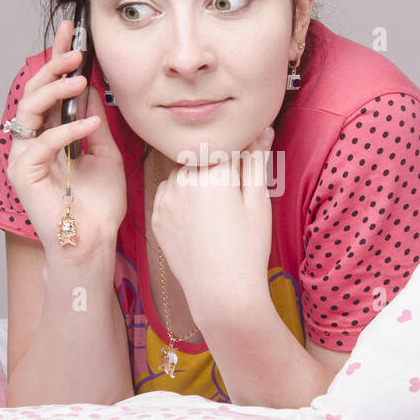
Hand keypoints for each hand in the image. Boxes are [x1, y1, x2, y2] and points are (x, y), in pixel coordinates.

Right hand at [4, 19, 127, 265]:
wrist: (94, 241)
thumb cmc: (99, 203)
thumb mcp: (107, 152)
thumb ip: (96, 121)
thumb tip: (92, 87)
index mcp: (50, 132)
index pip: (50, 88)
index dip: (58, 58)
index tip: (71, 30)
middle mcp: (32, 140)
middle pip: (34, 91)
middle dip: (53, 66)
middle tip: (76, 51)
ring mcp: (24, 156)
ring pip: (30, 109)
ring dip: (55, 90)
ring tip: (80, 79)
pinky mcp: (23, 173)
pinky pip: (43, 142)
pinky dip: (68, 130)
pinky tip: (92, 124)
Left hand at [150, 124, 275, 320]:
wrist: (221, 292)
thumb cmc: (247, 248)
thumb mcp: (258, 201)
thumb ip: (257, 161)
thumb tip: (263, 127)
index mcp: (213, 171)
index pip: (228, 144)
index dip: (242, 154)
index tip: (248, 169)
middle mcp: (183, 178)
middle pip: (203, 156)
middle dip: (218, 165)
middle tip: (232, 196)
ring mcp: (165, 197)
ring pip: (183, 171)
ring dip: (197, 177)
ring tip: (215, 209)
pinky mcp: (155, 215)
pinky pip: (169, 192)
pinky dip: (182, 196)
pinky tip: (198, 218)